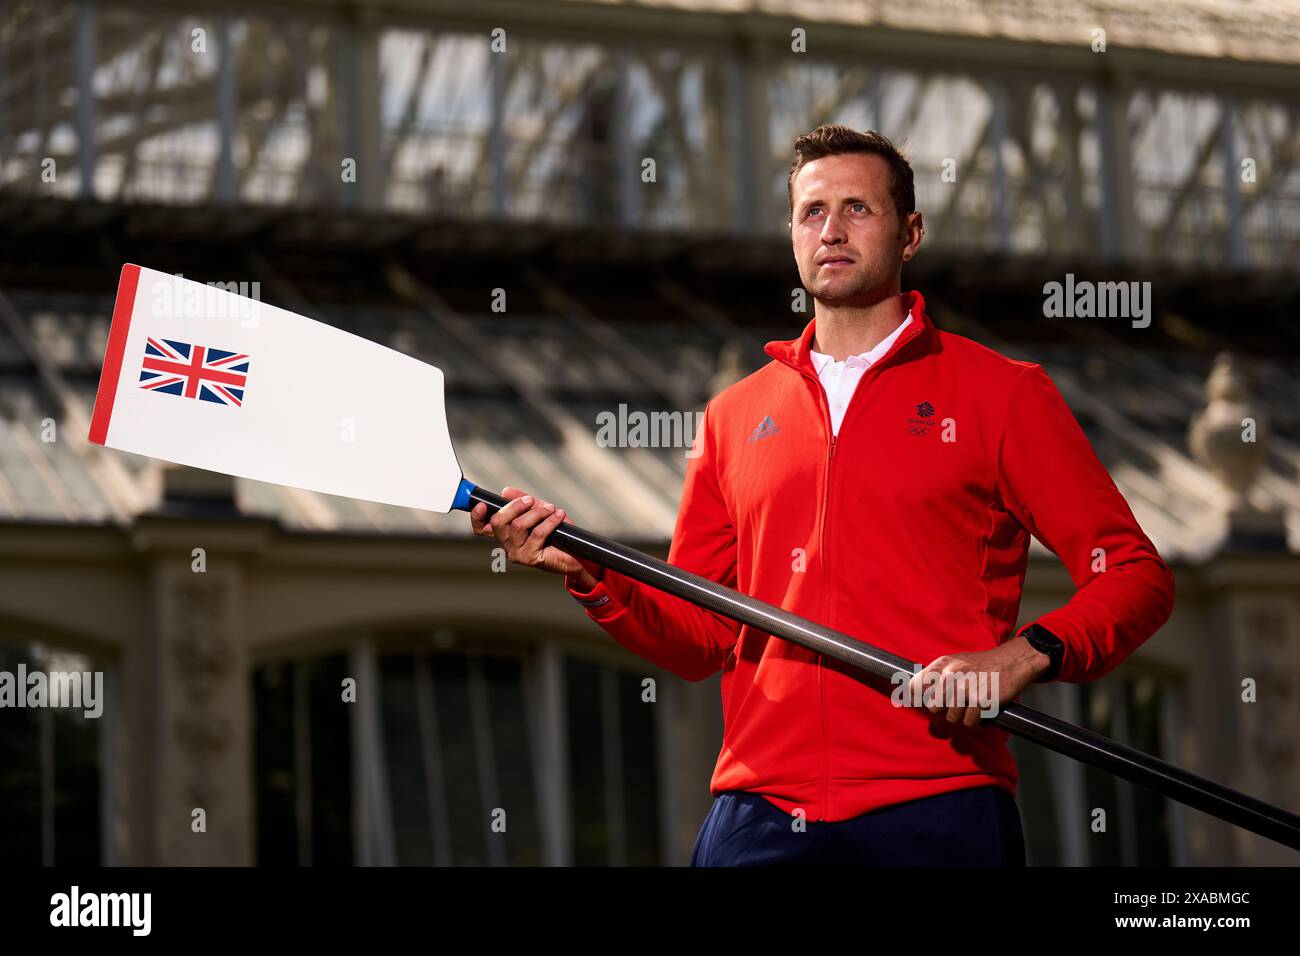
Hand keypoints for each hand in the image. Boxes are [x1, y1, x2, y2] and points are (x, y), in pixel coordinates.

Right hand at [469, 486, 601, 586]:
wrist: (576, 555)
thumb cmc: (557, 534)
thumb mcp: (540, 512)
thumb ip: (524, 503)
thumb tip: (505, 491)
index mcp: (505, 534)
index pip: (481, 528)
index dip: (477, 517)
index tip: (482, 504)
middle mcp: (507, 545)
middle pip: (498, 522)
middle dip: (515, 506)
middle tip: (531, 500)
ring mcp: (516, 553)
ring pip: (518, 526)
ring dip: (537, 512)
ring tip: (551, 509)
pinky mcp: (530, 558)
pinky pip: (537, 534)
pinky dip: (549, 521)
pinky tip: (558, 516)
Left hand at [905, 636, 1050, 728]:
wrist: (1013, 661)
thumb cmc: (985, 664)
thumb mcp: (957, 662)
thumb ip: (939, 676)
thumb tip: (914, 694)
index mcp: (942, 664)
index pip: (915, 686)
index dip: (916, 699)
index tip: (921, 704)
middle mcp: (949, 675)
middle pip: (933, 708)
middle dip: (945, 712)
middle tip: (959, 708)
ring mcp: (964, 688)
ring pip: (952, 718)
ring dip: (963, 719)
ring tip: (974, 710)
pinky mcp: (980, 700)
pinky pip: (970, 723)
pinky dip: (977, 725)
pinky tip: (983, 717)